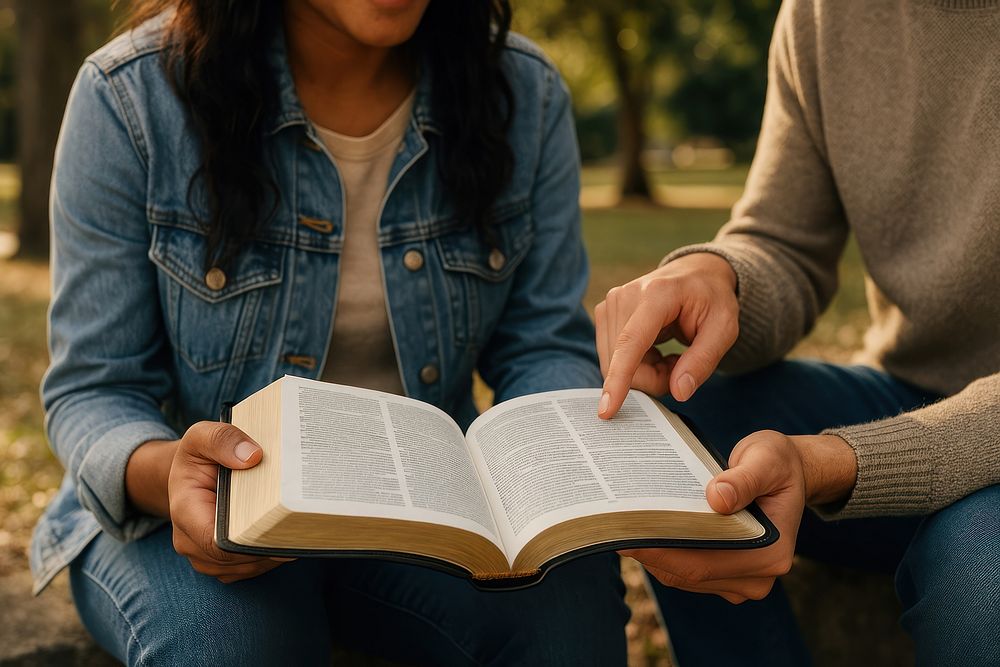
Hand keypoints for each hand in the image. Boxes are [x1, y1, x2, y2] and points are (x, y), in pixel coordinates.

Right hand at [166, 421, 292, 582]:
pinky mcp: (219, 562)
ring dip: (271, 553)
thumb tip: (252, 457)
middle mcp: (189, 541)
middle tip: (299, 526)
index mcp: (185, 510)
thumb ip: (222, 439)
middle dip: (268, 545)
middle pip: (236, 559)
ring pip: (245, 568)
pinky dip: (267, 557)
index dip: (252, 539)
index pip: (218, 542)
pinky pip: (247, 569)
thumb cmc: (199, 456)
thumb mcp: (203, 436)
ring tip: (295, 530)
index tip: (282, 524)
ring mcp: (203, 556)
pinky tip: (284, 538)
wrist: (191, 475)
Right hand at [595, 252, 737, 419]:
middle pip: (623, 362)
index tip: (607, 409)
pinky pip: (613, 359)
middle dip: (652, 379)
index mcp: (656, 295)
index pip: (630, 343)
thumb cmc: (712, 299)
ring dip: (645, 373)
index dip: (619, 378)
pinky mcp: (604, 313)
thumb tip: (678, 392)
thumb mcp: (724, 328)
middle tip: (680, 368)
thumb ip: (703, 360)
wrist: (696, 273)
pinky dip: (636, 365)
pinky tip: (656, 351)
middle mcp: (625, 296)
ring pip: (615, 365)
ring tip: (670, 357)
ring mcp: (610, 303)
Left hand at [622, 430, 806, 603]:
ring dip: (653, 555)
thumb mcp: (765, 459)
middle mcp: (758, 577)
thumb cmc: (776, 463)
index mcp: (771, 553)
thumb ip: (743, 479)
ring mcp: (743, 580)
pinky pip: (688, 572)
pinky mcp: (728, 575)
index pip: (703, 564)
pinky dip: (665, 554)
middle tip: (613, 529)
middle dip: (649, 553)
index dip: (661, 552)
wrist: (787, 471)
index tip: (627, 534)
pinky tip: (643, 531)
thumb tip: (717, 499)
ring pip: (684, 577)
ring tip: (623, 528)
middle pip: (689, 575)